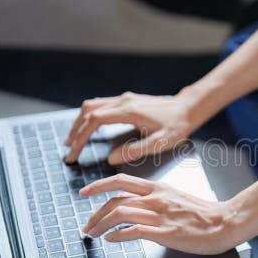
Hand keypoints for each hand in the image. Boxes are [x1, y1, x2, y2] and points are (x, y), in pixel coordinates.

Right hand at [64, 91, 198, 164]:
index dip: (80, 137)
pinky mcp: (127, 100)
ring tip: (73, 140)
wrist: (188, 108)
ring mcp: (124, 99)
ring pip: (92, 106)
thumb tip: (111, 158)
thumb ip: (134, 151)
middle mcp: (123, 101)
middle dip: (75, 131)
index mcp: (128, 111)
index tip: (74, 153)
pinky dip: (89, 117)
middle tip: (70, 151)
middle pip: (88, 111)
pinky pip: (101, 105)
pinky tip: (88, 128)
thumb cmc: (177, 126)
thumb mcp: (160, 143)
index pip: (94, 121)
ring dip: (80, 122)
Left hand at [79, 174, 239, 254]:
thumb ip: (157, 199)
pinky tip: (111, 239)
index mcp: (158, 188)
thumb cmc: (205, 213)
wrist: (226, 221)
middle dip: (95, 213)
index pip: (121, 181)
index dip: (99, 185)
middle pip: (115, 200)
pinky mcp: (166, 233)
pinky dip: (118, 235)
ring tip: (94, 234)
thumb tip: (138, 205)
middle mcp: (156, 199)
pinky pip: (135, 231)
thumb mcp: (176, 198)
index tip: (85, 192)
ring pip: (120, 214)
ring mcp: (160, 215)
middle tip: (88, 225)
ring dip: (101, 225)